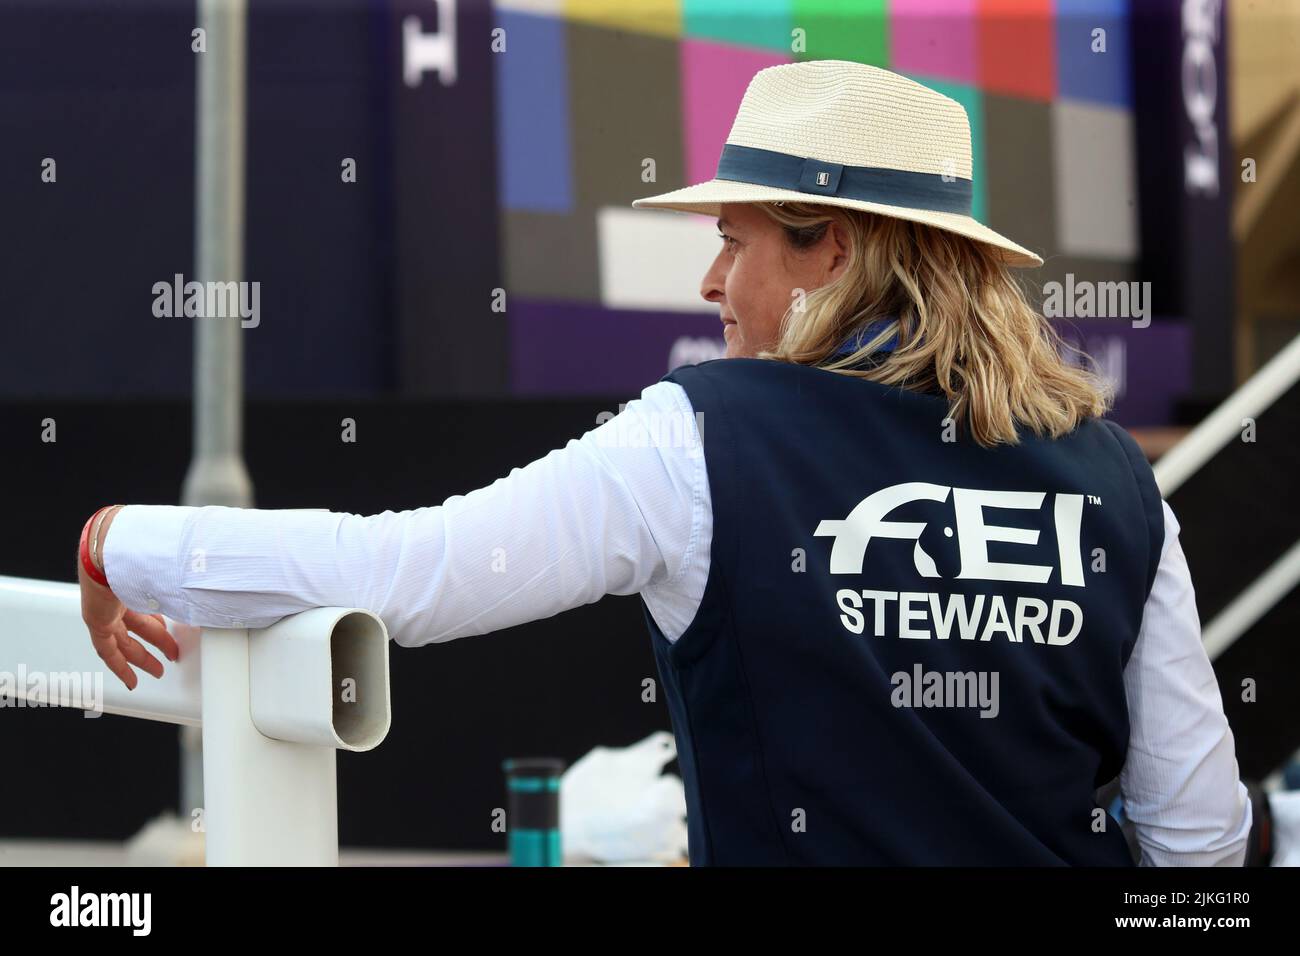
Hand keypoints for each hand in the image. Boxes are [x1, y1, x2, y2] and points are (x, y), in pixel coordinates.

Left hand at [79, 555, 179, 690]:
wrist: (116, 550)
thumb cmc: (143, 551)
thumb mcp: (173, 573)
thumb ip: (188, 585)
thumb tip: (215, 585)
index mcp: (136, 580)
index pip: (149, 606)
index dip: (161, 621)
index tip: (171, 630)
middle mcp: (119, 594)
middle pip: (140, 626)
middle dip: (157, 642)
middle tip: (171, 653)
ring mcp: (105, 608)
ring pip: (125, 641)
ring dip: (143, 658)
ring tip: (157, 671)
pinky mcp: (96, 621)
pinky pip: (107, 651)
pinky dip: (120, 667)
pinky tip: (130, 679)